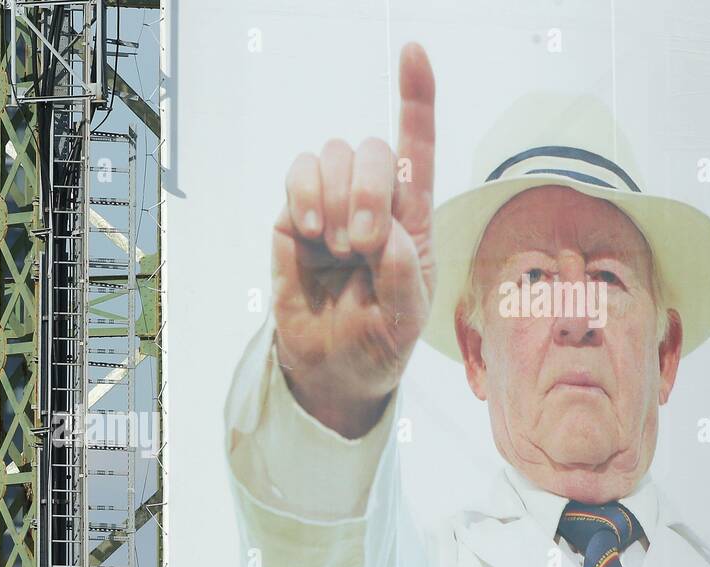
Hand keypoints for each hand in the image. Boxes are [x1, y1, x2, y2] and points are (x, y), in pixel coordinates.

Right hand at [271, 42, 436, 437]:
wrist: (330, 371)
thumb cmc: (379, 342)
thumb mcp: (406, 321)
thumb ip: (403, 277)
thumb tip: (383, 233)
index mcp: (412, 218)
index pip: (417, 148)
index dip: (416, 98)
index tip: (411, 53)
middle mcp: (372, 202)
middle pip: (371, 149)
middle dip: (367, 189)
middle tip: (361, 244)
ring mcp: (330, 208)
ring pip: (333, 154)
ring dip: (336, 197)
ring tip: (336, 246)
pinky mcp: (293, 220)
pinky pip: (297, 178)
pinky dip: (304, 195)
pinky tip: (311, 232)